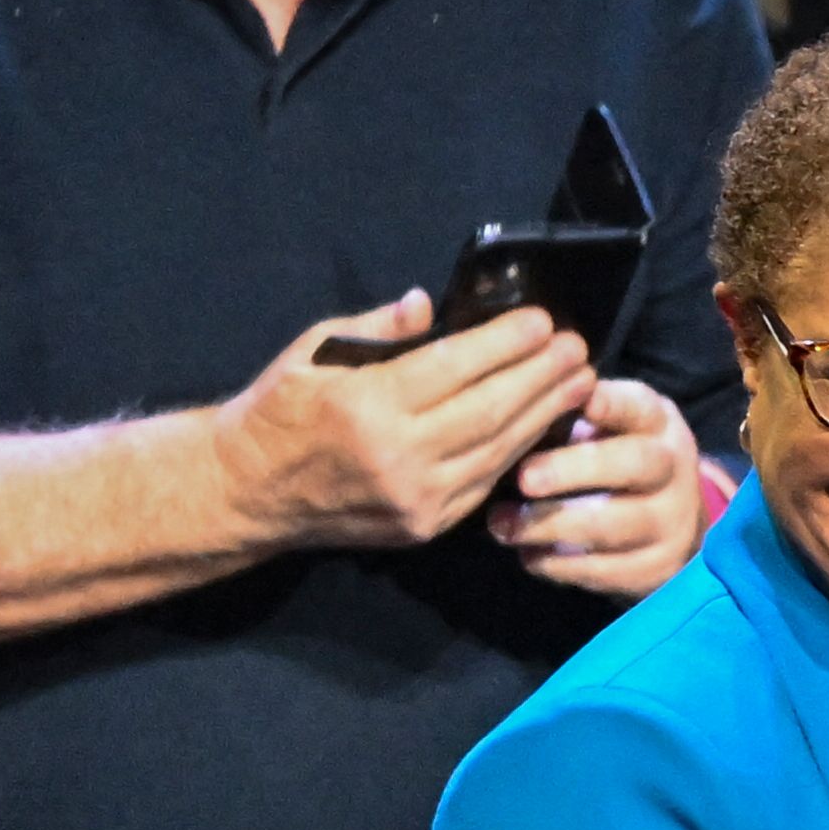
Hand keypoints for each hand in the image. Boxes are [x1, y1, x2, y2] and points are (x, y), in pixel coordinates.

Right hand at [215, 298, 599, 555]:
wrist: (249, 491)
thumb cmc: (280, 408)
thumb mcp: (313, 352)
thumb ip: (376, 330)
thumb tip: (428, 304)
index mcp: (368, 404)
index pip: (454, 368)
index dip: (505, 344)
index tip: (542, 321)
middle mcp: (399, 456)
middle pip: (490, 411)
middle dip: (541, 377)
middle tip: (579, 349)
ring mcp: (418, 497)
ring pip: (498, 451)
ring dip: (544, 415)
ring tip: (580, 383)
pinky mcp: (426, 526)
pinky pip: (485, 482)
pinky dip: (519, 451)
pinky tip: (545, 425)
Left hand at [491, 372, 708, 600]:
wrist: (666, 521)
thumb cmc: (611, 456)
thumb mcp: (604, 426)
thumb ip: (570, 414)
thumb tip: (513, 407)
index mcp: (656, 423)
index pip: (638, 407)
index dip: (613, 405)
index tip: (583, 401)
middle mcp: (673, 469)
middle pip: (633, 464)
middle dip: (573, 470)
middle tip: (523, 478)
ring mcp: (672, 523)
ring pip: (614, 526)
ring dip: (552, 526)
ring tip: (503, 525)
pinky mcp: (659, 568)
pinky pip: (608, 571)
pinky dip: (561, 566)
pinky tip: (528, 556)